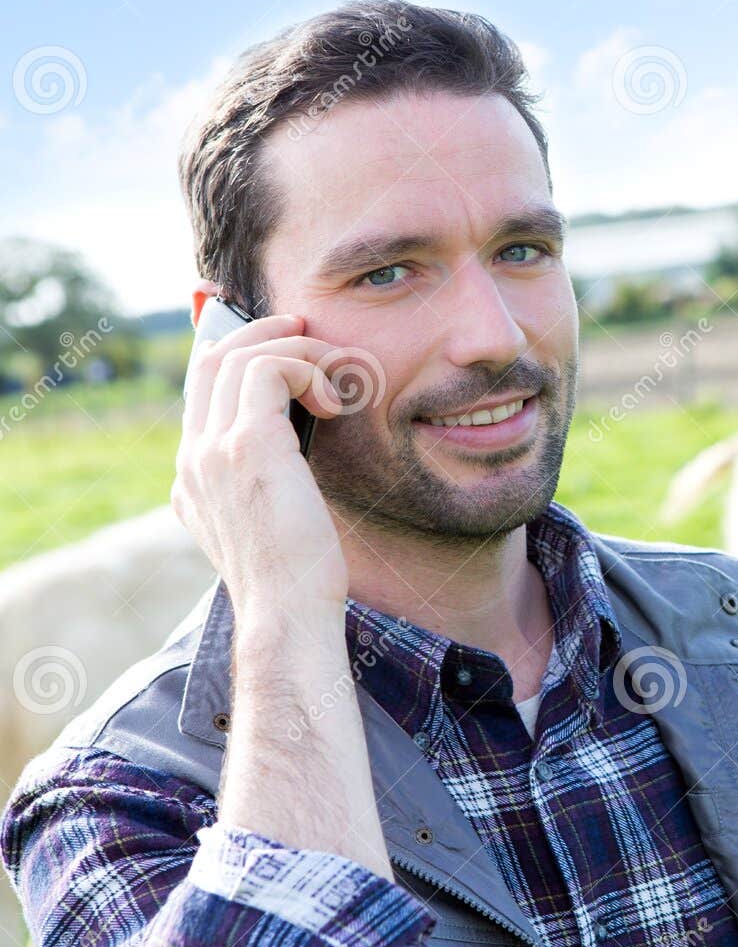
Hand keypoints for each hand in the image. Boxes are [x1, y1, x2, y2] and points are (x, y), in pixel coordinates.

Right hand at [172, 312, 351, 614]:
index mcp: (193, 477)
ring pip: (237, 356)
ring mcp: (211, 451)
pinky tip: (336, 400)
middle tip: (307, 331)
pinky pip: (269, 369)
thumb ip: (268, 489)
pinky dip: (306, 367)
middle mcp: (192, 458)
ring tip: (336, 369)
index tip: (284, 348)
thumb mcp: (274, 526)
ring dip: (294, 348)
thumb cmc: (298, 580)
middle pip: (212, 361)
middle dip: (261, 333)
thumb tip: (294, 459)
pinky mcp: (247, 447)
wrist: (288, 616)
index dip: (238, 356)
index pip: (202, 392)